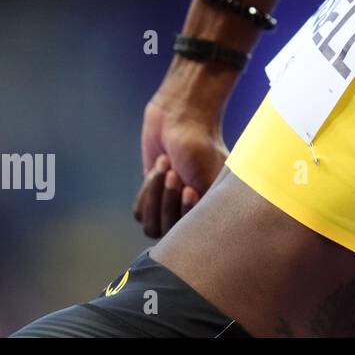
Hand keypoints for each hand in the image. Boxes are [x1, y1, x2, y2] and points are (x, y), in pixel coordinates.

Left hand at [133, 91, 229, 237]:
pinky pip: (139, 212)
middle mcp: (190, 214)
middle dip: (167, 201)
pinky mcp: (151, 197)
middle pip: (168, 232)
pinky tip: (159, 166)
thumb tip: (215, 235)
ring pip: (151, 226)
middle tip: (175, 173)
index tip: (190, 189)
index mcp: (210, 212)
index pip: (192, 237)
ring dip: (155, 195)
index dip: (185, 215)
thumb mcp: (213, 175)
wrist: (180, 117)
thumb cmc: (201, 145)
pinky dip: (146, 189)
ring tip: (167, 167)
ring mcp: (169, 207)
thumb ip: (210, 209)